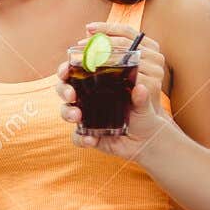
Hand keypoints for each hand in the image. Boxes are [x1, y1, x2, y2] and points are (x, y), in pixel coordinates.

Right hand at [56, 23, 169, 159]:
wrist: (145, 140)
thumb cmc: (142, 113)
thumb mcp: (143, 104)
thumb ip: (141, 97)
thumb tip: (141, 88)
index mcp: (96, 84)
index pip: (75, 72)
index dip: (65, 70)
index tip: (66, 70)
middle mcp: (86, 99)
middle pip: (64, 90)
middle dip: (64, 90)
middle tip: (71, 95)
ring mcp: (85, 118)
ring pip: (66, 111)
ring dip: (67, 112)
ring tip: (77, 116)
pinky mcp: (87, 135)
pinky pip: (77, 137)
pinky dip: (81, 138)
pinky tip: (90, 139)